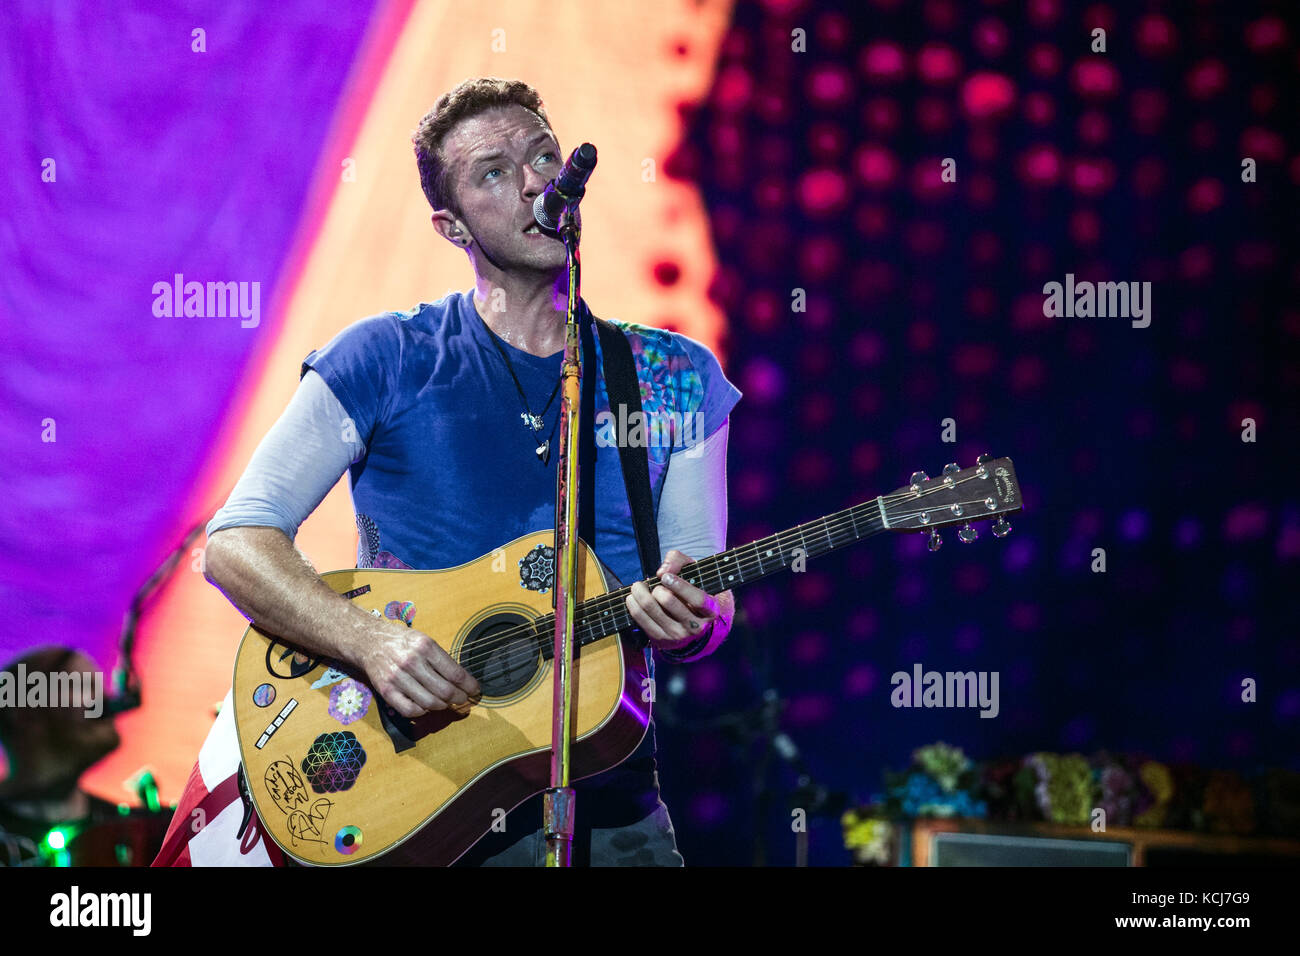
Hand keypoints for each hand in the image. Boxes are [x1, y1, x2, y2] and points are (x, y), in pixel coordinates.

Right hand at [356, 619, 480, 717]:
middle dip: (459, 698)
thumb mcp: (424, 640)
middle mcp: (411, 662)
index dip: (469, 685)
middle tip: (463, 698)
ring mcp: (397, 677)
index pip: (454, 673)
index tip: (475, 689)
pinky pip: (409, 710)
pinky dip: (422, 711)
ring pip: (429, 702)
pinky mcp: (386, 690)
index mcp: (425, 646)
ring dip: (443, 706)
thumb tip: (462, 679)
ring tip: (447, 702)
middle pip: (444, 690)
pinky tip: (426, 706)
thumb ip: (440, 659)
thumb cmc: (401, 641)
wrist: (368, 641)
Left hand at [625, 549, 731, 652]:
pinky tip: (632, 598)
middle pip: (669, 602)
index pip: (698, 600)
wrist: (690, 621)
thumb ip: (679, 561)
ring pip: (653, 610)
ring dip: (640, 593)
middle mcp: (696, 626)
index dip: (680, 586)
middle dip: (656, 588)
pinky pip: (641, 620)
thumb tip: (662, 571)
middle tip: (653, 582)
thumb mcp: (692, 571)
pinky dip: (633, 606)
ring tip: (638, 586)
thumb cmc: (691, 589)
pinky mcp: (661, 640)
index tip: (666, 577)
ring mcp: (678, 636)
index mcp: (710, 610)